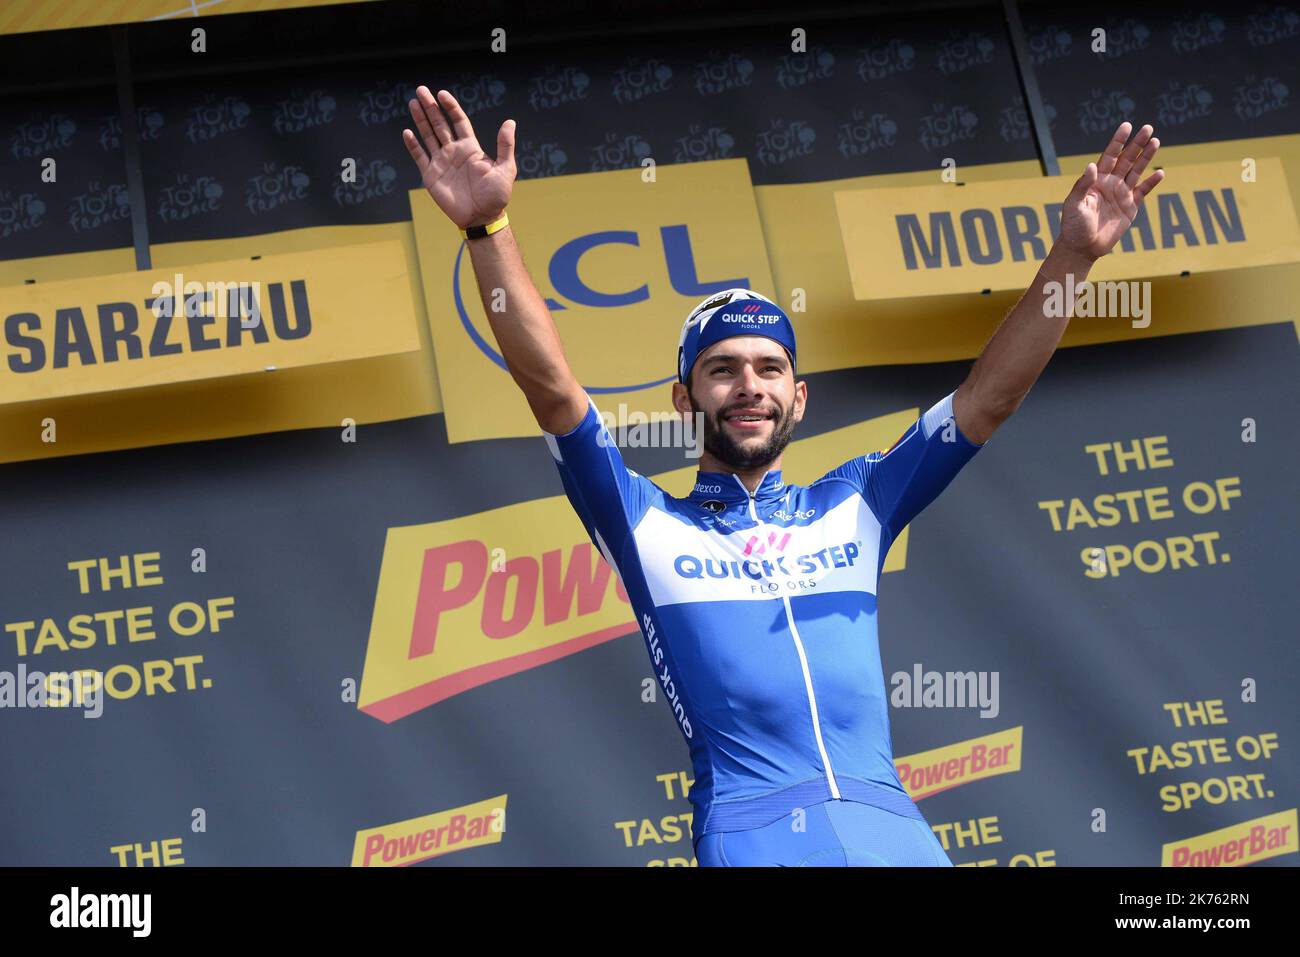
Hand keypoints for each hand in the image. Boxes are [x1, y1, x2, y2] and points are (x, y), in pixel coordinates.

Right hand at [403, 86, 516, 229]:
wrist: (482, 218)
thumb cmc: (496, 196)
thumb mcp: (505, 169)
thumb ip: (505, 146)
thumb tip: (510, 121)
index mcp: (470, 148)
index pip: (458, 121)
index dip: (450, 107)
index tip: (442, 94)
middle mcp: (454, 152)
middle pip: (440, 124)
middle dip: (431, 107)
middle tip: (421, 90)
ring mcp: (441, 162)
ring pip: (428, 136)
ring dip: (420, 120)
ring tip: (413, 102)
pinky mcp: (431, 176)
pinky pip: (420, 157)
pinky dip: (413, 145)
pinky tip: (407, 132)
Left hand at [1058, 122, 1164, 261]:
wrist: (1082, 247)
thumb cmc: (1073, 226)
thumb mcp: (1074, 205)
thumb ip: (1082, 185)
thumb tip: (1092, 166)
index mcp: (1096, 180)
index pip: (1109, 156)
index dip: (1118, 141)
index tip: (1126, 126)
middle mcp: (1110, 183)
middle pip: (1126, 159)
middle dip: (1137, 144)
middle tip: (1148, 127)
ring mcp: (1121, 194)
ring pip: (1137, 171)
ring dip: (1146, 157)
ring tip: (1156, 141)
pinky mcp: (1130, 207)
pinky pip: (1143, 191)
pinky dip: (1152, 182)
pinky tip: (1160, 172)